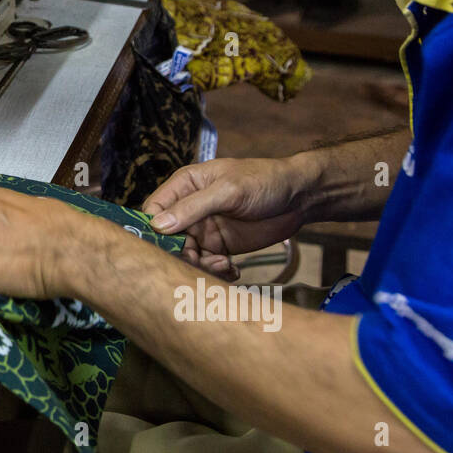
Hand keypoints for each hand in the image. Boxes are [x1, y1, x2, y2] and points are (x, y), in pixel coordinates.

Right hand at [142, 158, 308, 279]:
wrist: (299, 197)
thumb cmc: (264, 181)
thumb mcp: (228, 191)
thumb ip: (193, 207)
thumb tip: (158, 224)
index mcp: (185, 186)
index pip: (154, 209)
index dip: (153, 230)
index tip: (163, 247)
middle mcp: (189, 209)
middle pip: (168, 238)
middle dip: (180, 254)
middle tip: (199, 261)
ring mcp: (204, 229)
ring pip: (187, 255)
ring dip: (200, 266)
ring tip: (223, 265)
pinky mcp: (220, 246)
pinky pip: (207, 264)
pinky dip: (217, 272)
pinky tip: (233, 270)